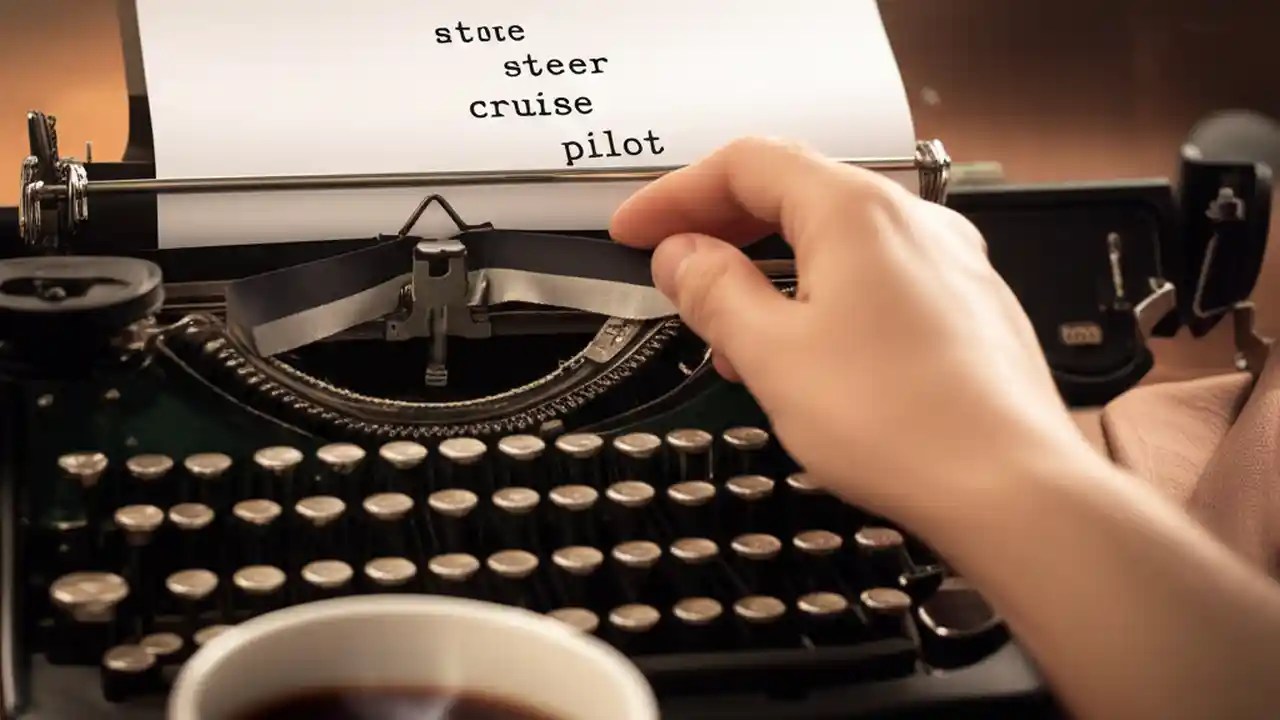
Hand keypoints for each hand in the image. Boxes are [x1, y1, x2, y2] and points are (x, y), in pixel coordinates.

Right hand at [611, 138, 1097, 530]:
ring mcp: (949, 262)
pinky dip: (821, 299)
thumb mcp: (774, 355)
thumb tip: (683, 256)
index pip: (745, 165)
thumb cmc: (900, 424)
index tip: (633, 231)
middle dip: (721, 232)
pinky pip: (876, 280)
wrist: (1012, 489)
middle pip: (793, 195)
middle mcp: (912, 221)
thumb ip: (716, 293)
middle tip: (672, 274)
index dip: (675, 194)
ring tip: (731, 333)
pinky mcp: (967, 308)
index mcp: (855, 212)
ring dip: (770, 273)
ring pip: (836, 243)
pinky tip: (804, 357)